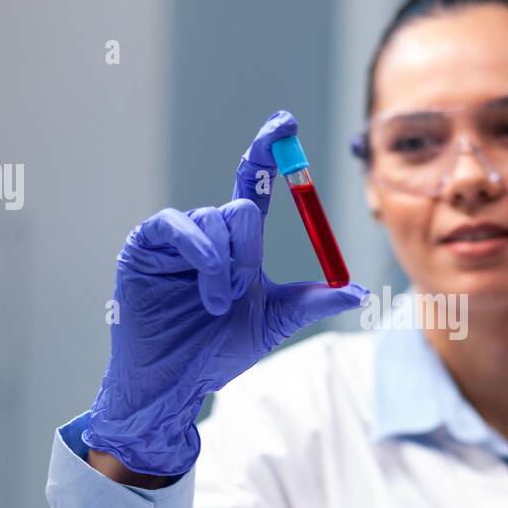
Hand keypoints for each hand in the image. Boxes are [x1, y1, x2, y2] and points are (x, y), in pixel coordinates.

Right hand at [83, 111, 365, 475]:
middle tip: (242, 289)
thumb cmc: (217, 352)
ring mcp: (176, 238)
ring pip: (215, 220)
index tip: (286, 123)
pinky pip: (178, 225)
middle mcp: (208, 232)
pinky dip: (202, 253)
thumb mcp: (275, 321)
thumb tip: (361, 291)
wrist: (176, 383)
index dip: (268, 150)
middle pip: (241, 206)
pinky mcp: (146, 246)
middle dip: (250, 249)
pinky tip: (207, 288)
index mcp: (238, 243)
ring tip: (218, 304)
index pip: (255, 183)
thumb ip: (314, 300)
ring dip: (226, 266)